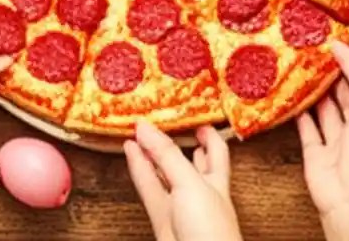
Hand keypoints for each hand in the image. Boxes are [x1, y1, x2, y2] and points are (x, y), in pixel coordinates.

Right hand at [124, 122, 241, 240]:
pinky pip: (148, 189)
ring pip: (164, 174)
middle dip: (180, 144)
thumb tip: (145, 128)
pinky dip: (138, 169)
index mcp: (219, 182)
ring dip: (151, 153)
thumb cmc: (211, 232)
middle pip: (190, 162)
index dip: (209, 134)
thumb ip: (167, 155)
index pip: (217, 152)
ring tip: (138, 132)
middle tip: (166, 122)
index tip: (197, 117)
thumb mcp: (191, 183)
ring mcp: (180, 208)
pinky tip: (129, 153)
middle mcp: (201, 194)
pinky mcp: (161, 221)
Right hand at [298, 41, 348, 240]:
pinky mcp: (315, 153)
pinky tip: (292, 96)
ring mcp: (334, 142)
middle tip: (313, 49)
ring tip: (301, 66)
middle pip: (342, 95)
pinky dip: (299, 113)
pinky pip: (306, 128)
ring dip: (314, 91)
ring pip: (324, 110)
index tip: (332, 41)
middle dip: (330, 74)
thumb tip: (344, 48)